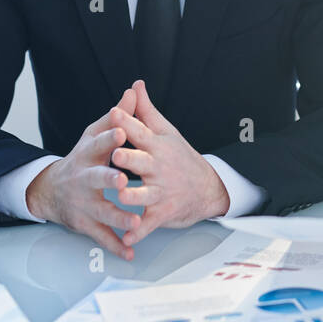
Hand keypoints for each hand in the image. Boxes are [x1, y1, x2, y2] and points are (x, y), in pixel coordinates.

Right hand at [26, 88, 142, 260]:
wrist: (51, 189)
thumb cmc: (82, 159)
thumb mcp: (95, 135)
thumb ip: (117, 117)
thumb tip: (133, 91)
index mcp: (88, 155)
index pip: (99, 143)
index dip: (110, 138)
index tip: (123, 132)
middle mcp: (84, 178)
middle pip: (95, 178)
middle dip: (108, 179)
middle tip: (122, 180)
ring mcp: (83, 203)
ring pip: (102, 211)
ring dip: (118, 216)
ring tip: (135, 221)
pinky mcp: (85, 223)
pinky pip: (102, 236)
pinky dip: (116, 245)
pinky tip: (130, 251)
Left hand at [109, 79, 230, 247]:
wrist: (208, 189)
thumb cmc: (181, 158)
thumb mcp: (166, 132)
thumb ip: (146, 110)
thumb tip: (136, 85)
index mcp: (157, 146)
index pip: (140, 131)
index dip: (127, 122)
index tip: (114, 113)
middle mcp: (159, 168)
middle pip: (141, 161)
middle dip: (129, 158)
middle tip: (117, 153)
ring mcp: (161, 191)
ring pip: (144, 194)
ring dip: (133, 195)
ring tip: (122, 195)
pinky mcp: (162, 212)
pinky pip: (148, 223)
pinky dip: (138, 231)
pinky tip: (127, 237)